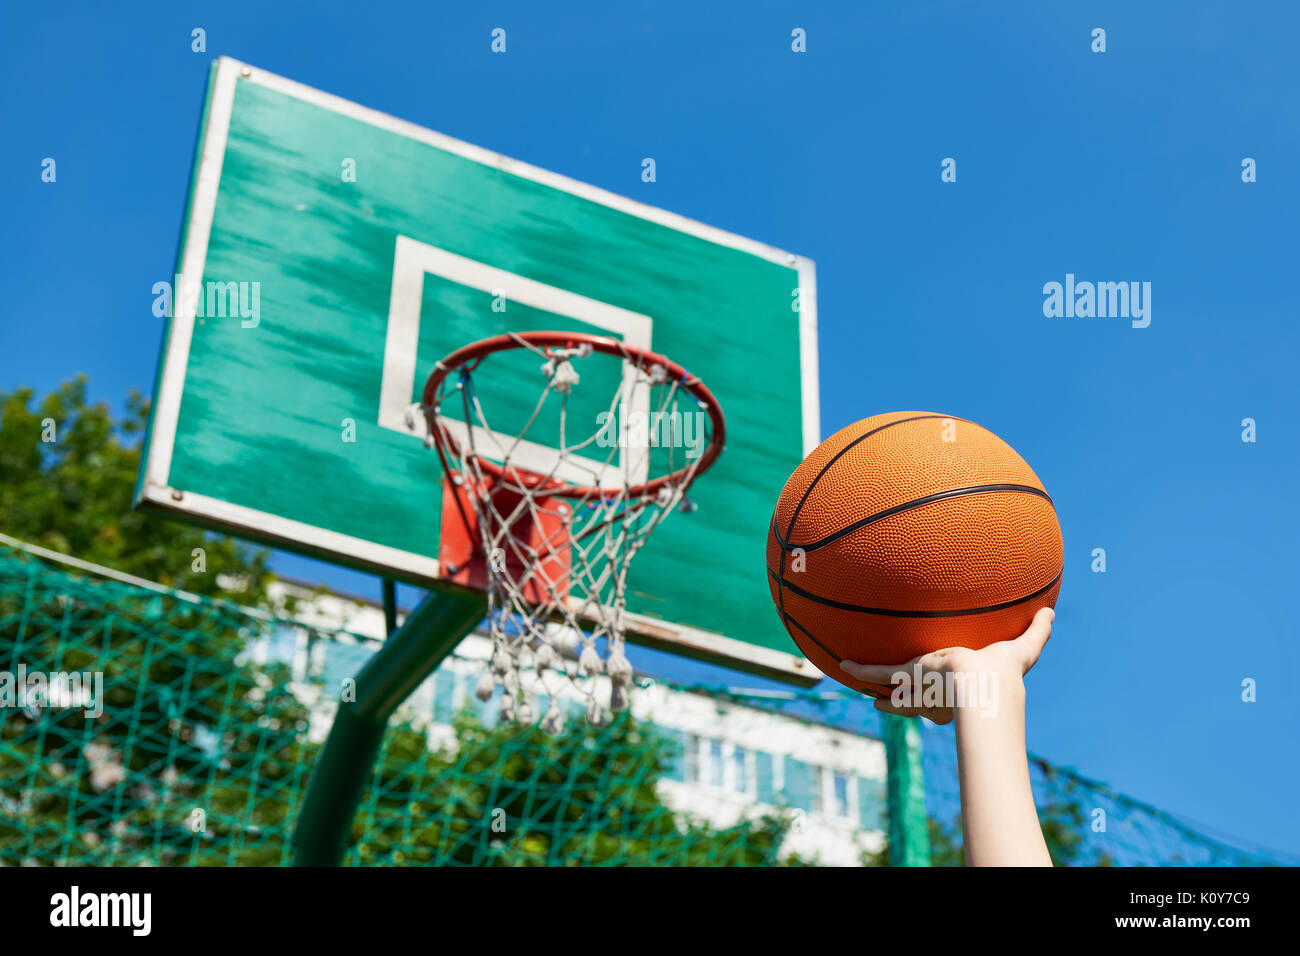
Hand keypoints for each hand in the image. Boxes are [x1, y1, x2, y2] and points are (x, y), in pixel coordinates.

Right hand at [839, 606, 1054, 723]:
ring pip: (895, 692)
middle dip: (908, 702)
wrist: (980, 684)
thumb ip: (1036, 632)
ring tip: (867, 693)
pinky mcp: (906, 678)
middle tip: (892, 702)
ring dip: (881, 693)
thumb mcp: (1022, 648)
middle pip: (919, 701)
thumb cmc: (1002, 671)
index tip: (934, 704)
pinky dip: (860, 671)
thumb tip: (1052, 613)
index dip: (940, 702)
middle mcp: (939, 695)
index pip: (949, 698)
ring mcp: (920, 688)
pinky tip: (844, 666)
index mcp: (962, 692)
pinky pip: (877, 673)